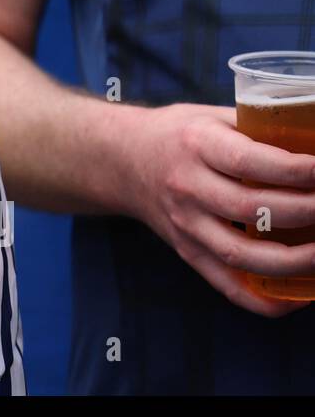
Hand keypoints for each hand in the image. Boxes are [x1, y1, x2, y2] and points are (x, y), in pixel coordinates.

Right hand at [126, 103, 314, 315]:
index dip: (297, 170)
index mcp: (196, 145)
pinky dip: (266, 300)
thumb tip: (314, 144)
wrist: (121, 160)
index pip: (250, 162)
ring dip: (295, 260)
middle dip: (308, 211)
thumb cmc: (178, 135)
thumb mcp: (212, 117)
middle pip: (253, 210)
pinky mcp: (187, 251)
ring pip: (242, 255)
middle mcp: (187, 187)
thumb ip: (258, 129)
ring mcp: (186, 224)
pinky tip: (299, 296)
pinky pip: (228, 286)